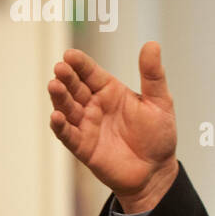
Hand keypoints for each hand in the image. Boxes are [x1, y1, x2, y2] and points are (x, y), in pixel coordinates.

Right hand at [48, 41, 178, 211]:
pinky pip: (68, 135)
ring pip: (67, 108)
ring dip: (59, 97)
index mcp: (111, 91)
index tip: (70, 54)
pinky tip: (56, 116)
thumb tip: (152, 44)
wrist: (157, 171)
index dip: (80, 63)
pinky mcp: (83, 147)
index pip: (91, 72)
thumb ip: (153, 75)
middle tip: (60, 67)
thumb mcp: (160, 102)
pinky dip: (61, 126)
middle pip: (75, 87)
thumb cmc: (158, 136)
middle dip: (66, 77)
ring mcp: (87, 125)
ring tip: (54, 85)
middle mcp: (94, 105)